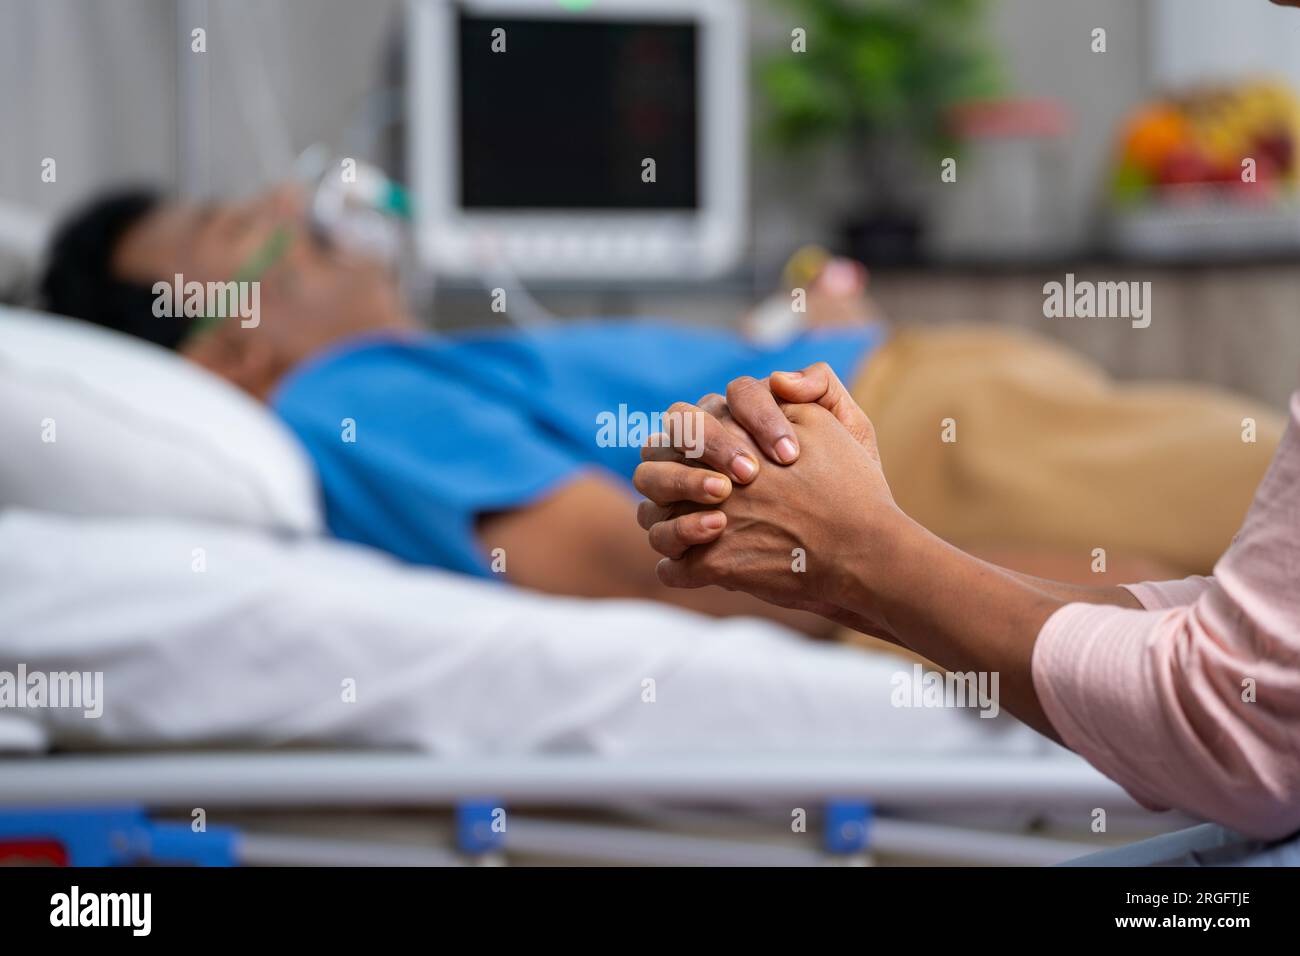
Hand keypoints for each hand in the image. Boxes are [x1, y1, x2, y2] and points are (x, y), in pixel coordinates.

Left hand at [635, 365, 905, 636]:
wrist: (864, 550)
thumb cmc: (852, 488)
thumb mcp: (833, 424)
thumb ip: (805, 391)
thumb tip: (776, 380)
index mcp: (732, 436)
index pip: (681, 423)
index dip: (692, 439)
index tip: (723, 461)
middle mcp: (711, 476)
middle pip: (654, 469)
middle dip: (668, 478)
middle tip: (699, 496)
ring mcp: (707, 521)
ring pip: (653, 520)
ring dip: (665, 525)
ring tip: (693, 531)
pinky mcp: (713, 565)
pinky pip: (671, 568)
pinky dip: (678, 568)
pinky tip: (694, 566)